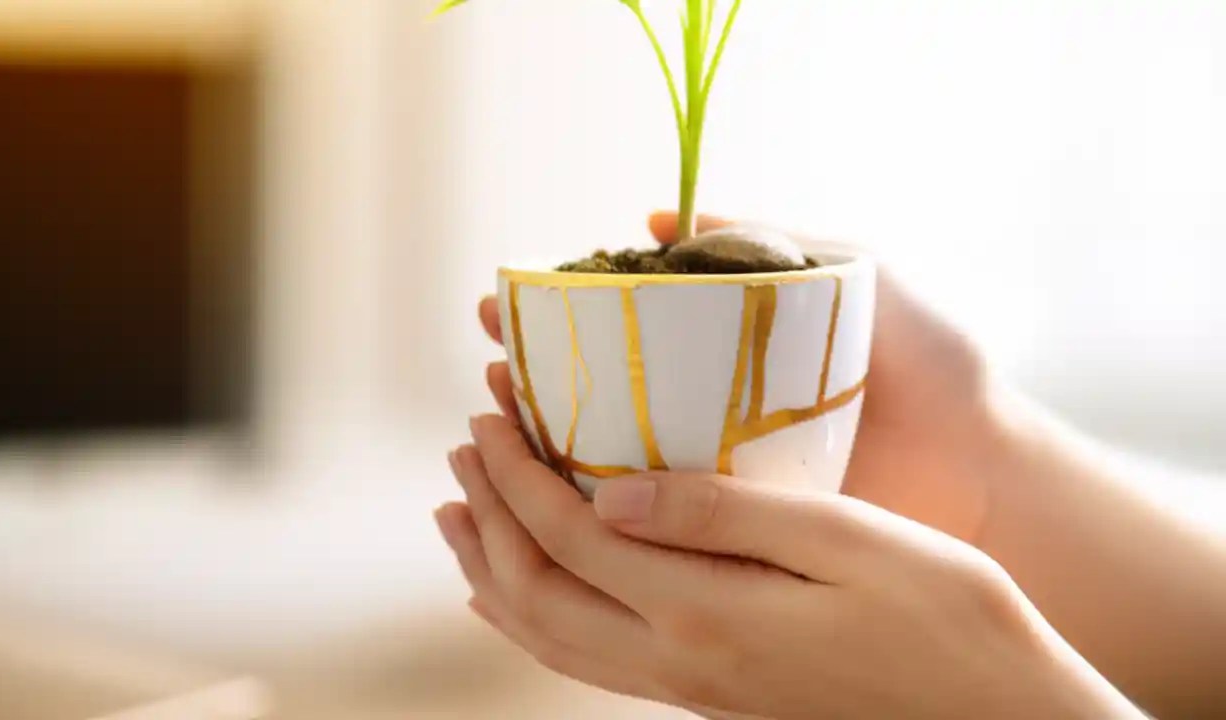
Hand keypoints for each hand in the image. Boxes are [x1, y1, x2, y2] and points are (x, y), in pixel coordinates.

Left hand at [437, 415, 1139, 718]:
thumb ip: (720, 513)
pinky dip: (535, 621)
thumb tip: (608, 487)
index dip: (517, 472)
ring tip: (458, 516)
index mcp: (706, 613)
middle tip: (464, 445)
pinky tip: (524, 596)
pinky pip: (586, 662)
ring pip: (550, 636)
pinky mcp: (707, 692)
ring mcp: (688, 687)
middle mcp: (679, 662)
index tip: (490, 413)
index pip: (570, 535)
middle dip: (487, 515)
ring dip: (492, 570)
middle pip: (536, 591)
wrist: (997, 716)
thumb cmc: (944, 613)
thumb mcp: (843, 540)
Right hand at [478, 212, 997, 545]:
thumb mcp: (857, 270)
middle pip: (595, 394)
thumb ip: (768, 236)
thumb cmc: (932, 364)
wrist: (987, 465)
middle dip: (528, 376)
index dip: (555, 317)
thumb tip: (662, 213)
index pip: (619, 330)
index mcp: (725, 355)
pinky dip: (589, 511)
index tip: (506, 303)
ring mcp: (715, 478)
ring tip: (492, 420)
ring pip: (604, 460)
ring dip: (539, 442)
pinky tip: (538, 497)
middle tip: (485, 361)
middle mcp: (707, 415)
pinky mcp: (732, 535)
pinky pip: (649, 523)